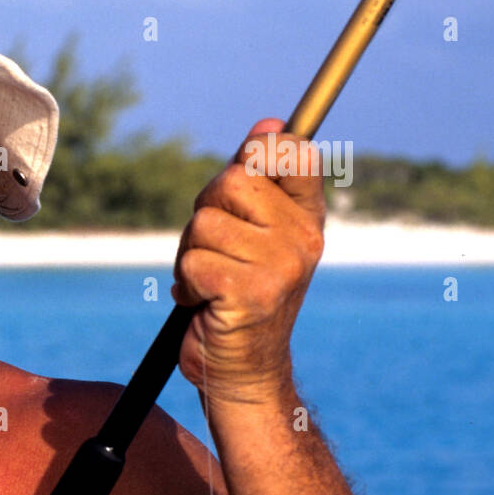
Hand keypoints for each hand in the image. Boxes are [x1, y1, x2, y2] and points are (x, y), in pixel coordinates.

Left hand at [171, 118, 324, 406]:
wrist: (243, 371)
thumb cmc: (239, 298)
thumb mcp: (254, 237)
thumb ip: (259, 182)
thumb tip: (269, 123)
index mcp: (307, 220)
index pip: (295, 153)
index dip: (260, 150)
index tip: (246, 171)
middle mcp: (303, 239)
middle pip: (231, 181)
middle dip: (205, 212)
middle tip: (213, 250)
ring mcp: (281, 267)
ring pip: (204, 223)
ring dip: (191, 253)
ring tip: (209, 281)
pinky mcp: (252, 294)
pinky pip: (193, 261)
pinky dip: (186, 283)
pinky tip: (203, 303)